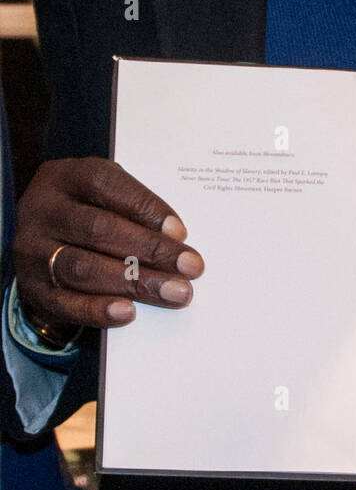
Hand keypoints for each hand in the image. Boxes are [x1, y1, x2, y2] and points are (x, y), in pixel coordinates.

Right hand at [13, 157, 203, 334]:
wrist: (40, 241)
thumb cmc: (88, 210)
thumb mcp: (105, 193)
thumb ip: (133, 206)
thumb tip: (176, 239)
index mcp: (65, 176)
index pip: (106, 185)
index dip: (146, 208)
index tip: (181, 232)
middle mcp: (43, 210)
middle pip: (98, 229)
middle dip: (150, 250)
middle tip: (190, 267)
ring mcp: (32, 250)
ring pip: (83, 267)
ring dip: (134, 282)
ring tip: (174, 292)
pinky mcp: (31, 287)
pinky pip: (64, 303)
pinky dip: (98, 310)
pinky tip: (129, 313)